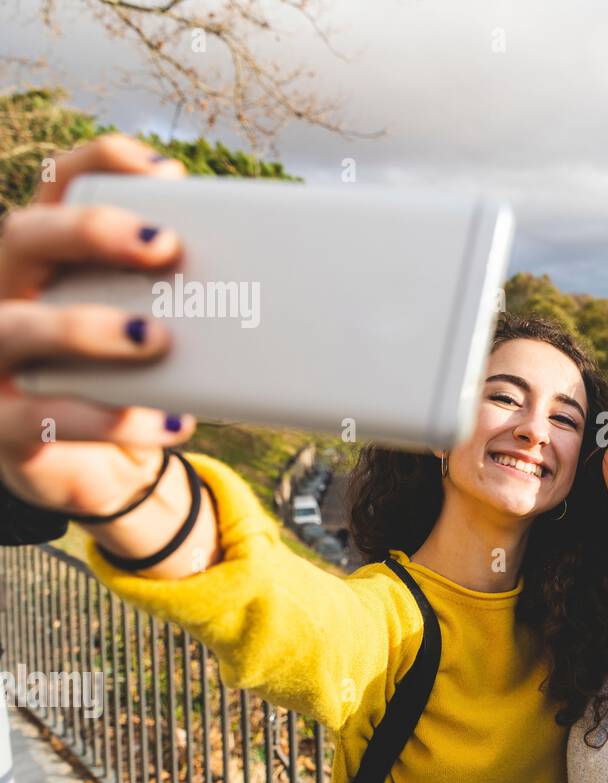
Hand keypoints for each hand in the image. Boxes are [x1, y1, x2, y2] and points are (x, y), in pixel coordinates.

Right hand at [0, 133, 196, 516]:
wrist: (99, 469)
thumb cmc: (130, 378)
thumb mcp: (154, 327)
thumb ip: (180, 290)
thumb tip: (259, 261)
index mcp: (49, 260)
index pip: (56, 188)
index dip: (100, 164)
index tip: (166, 172)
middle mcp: (8, 296)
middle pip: (23, 236)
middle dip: (92, 232)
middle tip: (166, 245)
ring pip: (16, 328)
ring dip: (87, 328)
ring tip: (156, 338)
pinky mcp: (6, 427)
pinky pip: (44, 420)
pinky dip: (111, 420)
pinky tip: (172, 421)